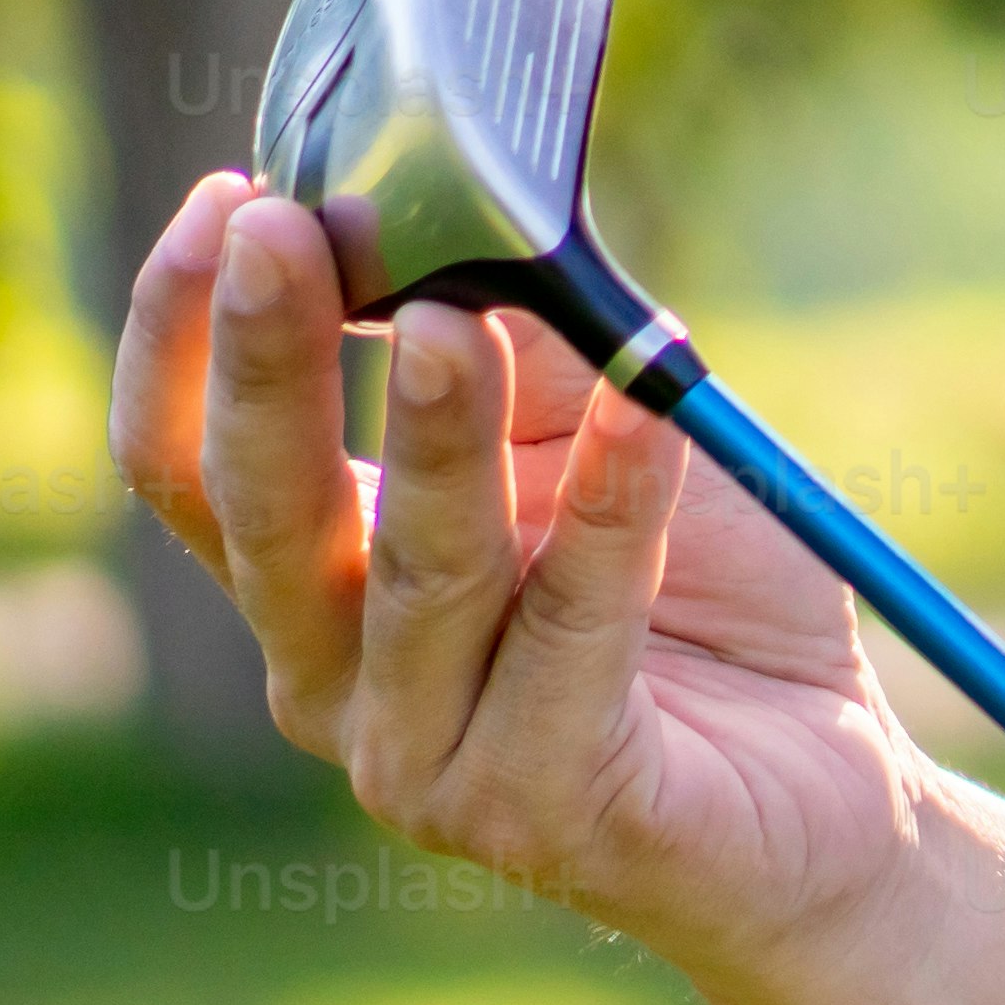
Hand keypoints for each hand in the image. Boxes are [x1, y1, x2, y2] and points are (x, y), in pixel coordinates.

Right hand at [109, 175, 928, 974]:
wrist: (823, 785)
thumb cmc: (702, 600)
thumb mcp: (605, 437)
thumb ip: (529, 343)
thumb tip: (470, 207)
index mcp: (313, 586)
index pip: (188, 466)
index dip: (181, 337)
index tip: (228, 201)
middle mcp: (333, 683)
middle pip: (263, 513)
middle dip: (267, 361)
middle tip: (279, 231)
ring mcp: (423, 760)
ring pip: (419, 575)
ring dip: (437, 438)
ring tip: (455, 319)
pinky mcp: (543, 804)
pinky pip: (578, 634)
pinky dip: (618, 515)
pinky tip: (655, 414)